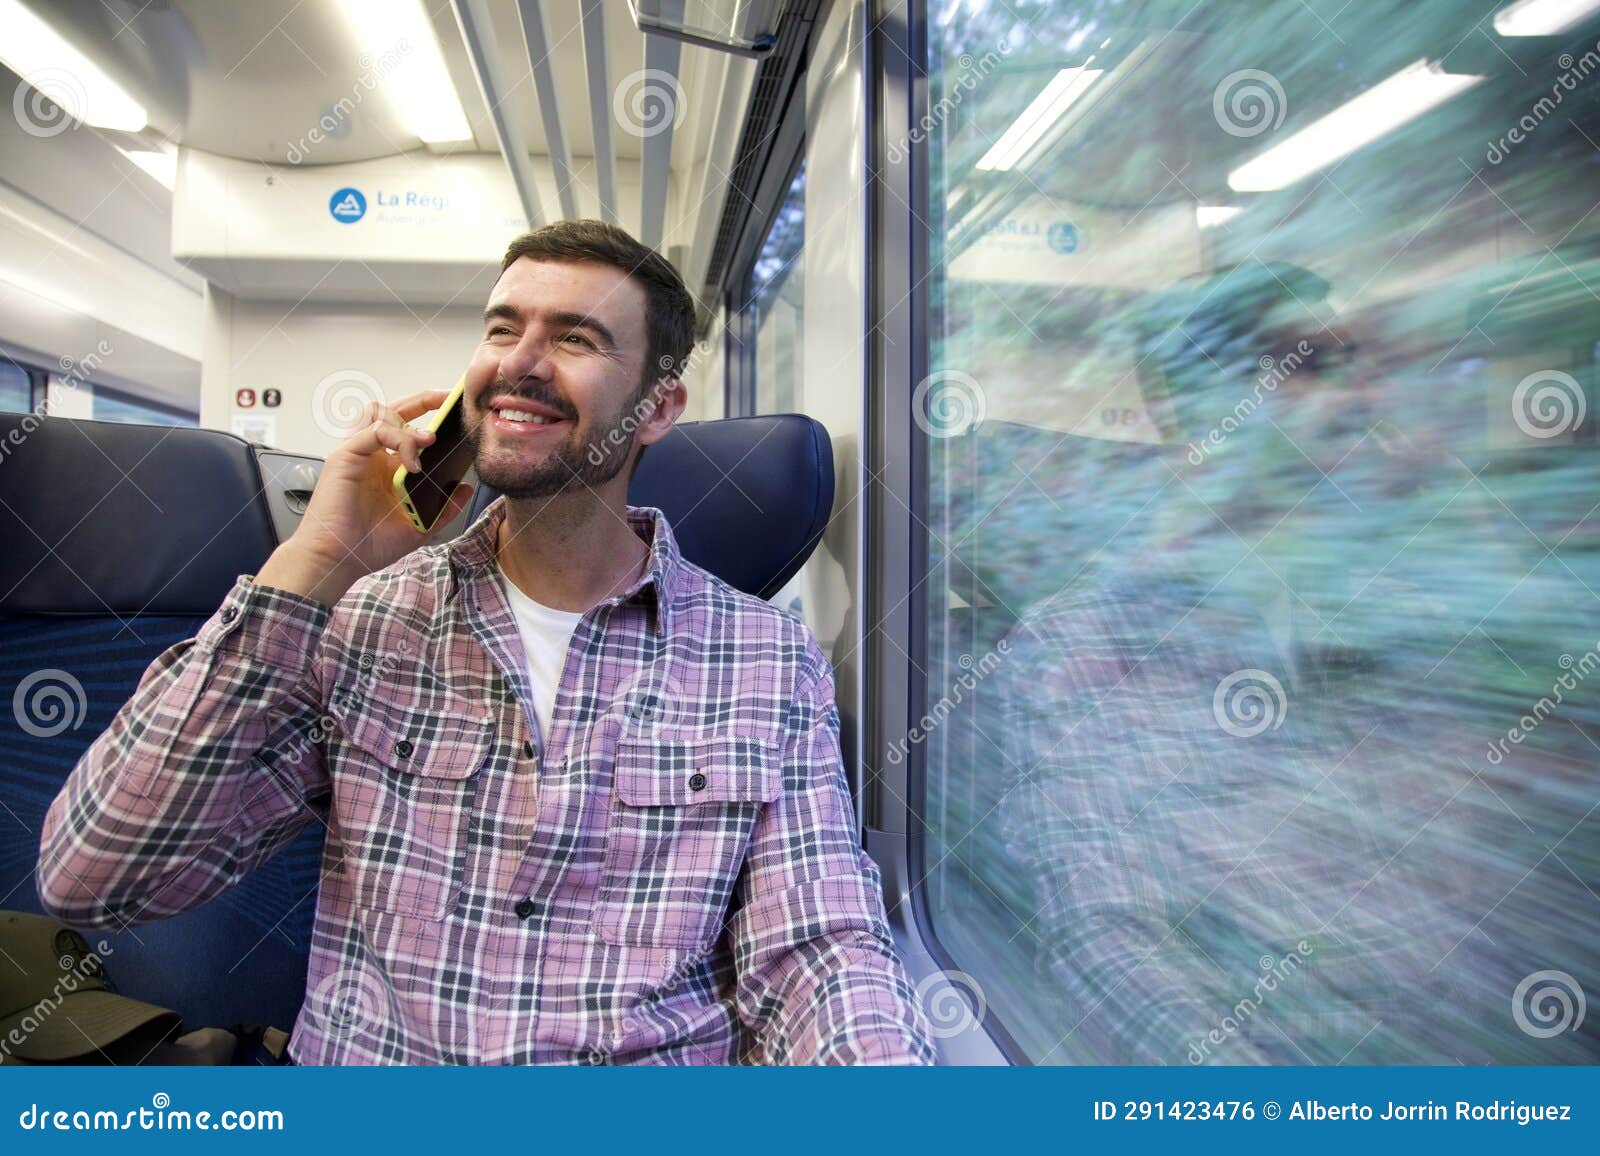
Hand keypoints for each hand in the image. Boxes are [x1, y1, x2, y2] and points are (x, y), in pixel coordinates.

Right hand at [255, 390, 473, 604]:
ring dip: (409, 423)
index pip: (408, 430)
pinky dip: (396, 440)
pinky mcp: (345, 457)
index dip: (429, 416)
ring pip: (380, 415)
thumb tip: (464, 489)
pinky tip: (413, 461)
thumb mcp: (418, 527)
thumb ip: (443, 508)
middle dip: (422, 400)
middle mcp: (372, 457)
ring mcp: (358, 454)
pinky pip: (371, 432)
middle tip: (446, 398)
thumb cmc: (368, 545)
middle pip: (393, 412)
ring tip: (430, 440)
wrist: (338, 561)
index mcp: (388, 468)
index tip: (455, 413)